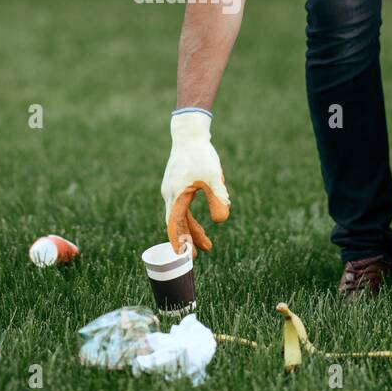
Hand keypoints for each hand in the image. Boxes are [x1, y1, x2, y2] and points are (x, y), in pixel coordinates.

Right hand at [160, 109, 230, 256]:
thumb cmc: (201, 154)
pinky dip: (188, 218)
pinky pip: (180, 207)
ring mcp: (171, 189)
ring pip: (179, 215)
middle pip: (178, 223)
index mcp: (177, 194)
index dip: (180, 241)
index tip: (184, 257)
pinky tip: (198, 222)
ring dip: (191, 229)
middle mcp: (170, 194)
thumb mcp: (214, 177)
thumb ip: (217, 198)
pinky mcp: (175, 184)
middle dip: (190, 239)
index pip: (175, 224)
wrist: (189, 134)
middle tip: (204, 253)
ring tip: (207, 243)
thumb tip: (221, 221)